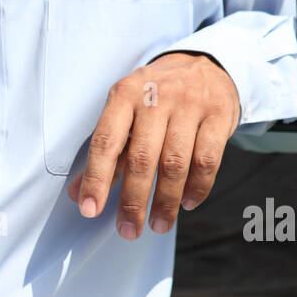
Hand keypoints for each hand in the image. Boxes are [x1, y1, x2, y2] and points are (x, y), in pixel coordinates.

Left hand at [66, 51, 240, 238]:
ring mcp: (190, 104)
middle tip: (128, 231)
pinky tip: (187, 203)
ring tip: (159, 225)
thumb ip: (106, 153)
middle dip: (134, 201)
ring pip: (176, 162)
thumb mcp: (126, 113)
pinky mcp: (219, 114)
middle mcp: (156, 96)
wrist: (202, 65)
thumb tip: (77, 194)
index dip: (96, 178)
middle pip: (143, 157)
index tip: (90, 210)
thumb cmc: (155, 98)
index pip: (106, 140)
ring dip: (166, 201)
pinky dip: (198, 187)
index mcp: (124, 94)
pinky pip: (207, 159)